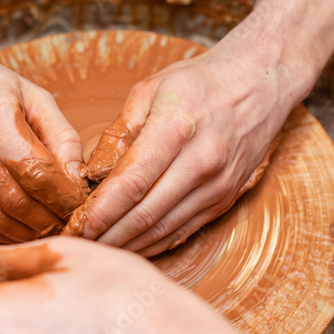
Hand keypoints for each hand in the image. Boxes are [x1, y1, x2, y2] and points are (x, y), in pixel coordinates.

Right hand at [0, 49, 88, 243]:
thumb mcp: (29, 93)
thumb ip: (61, 134)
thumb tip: (78, 177)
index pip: (34, 169)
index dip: (62, 194)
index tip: (79, 203)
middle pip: (13, 198)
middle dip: (46, 218)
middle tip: (66, 224)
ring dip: (22, 231)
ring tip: (45, 230)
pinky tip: (15, 229)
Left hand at [62, 45, 295, 256]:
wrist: (260, 83)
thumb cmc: (200, 82)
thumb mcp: (151, 89)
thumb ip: (119, 132)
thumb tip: (91, 173)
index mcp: (177, 129)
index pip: (131, 182)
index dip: (99, 211)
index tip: (73, 225)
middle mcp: (201, 162)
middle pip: (144, 214)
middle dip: (105, 236)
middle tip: (76, 245)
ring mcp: (217, 185)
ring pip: (163, 229)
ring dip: (126, 246)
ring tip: (96, 251)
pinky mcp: (224, 198)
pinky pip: (183, 231)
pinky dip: (153, 244)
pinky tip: (130, 247)